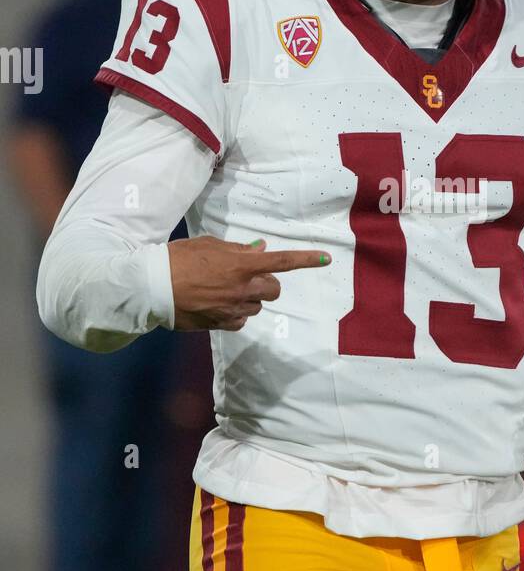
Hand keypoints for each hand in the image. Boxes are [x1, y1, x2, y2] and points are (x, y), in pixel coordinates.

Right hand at [167, 236, 329, 331]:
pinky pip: (240, 320)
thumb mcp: (208, 245)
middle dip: (267, 282)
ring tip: (223, 289)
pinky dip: (235, 312)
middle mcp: (241, 289)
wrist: (151, 287)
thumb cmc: (178, 259)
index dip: (306, 259)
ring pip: (257, 305)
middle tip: (247, 275)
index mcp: (240, 265)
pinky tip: (216, 304)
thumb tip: (259, 249)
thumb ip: (237, 249)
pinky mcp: (221, 325)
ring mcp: (232, 310)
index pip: (281, 261)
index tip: (326, 258)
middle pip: (274, 289)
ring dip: (249, 297)